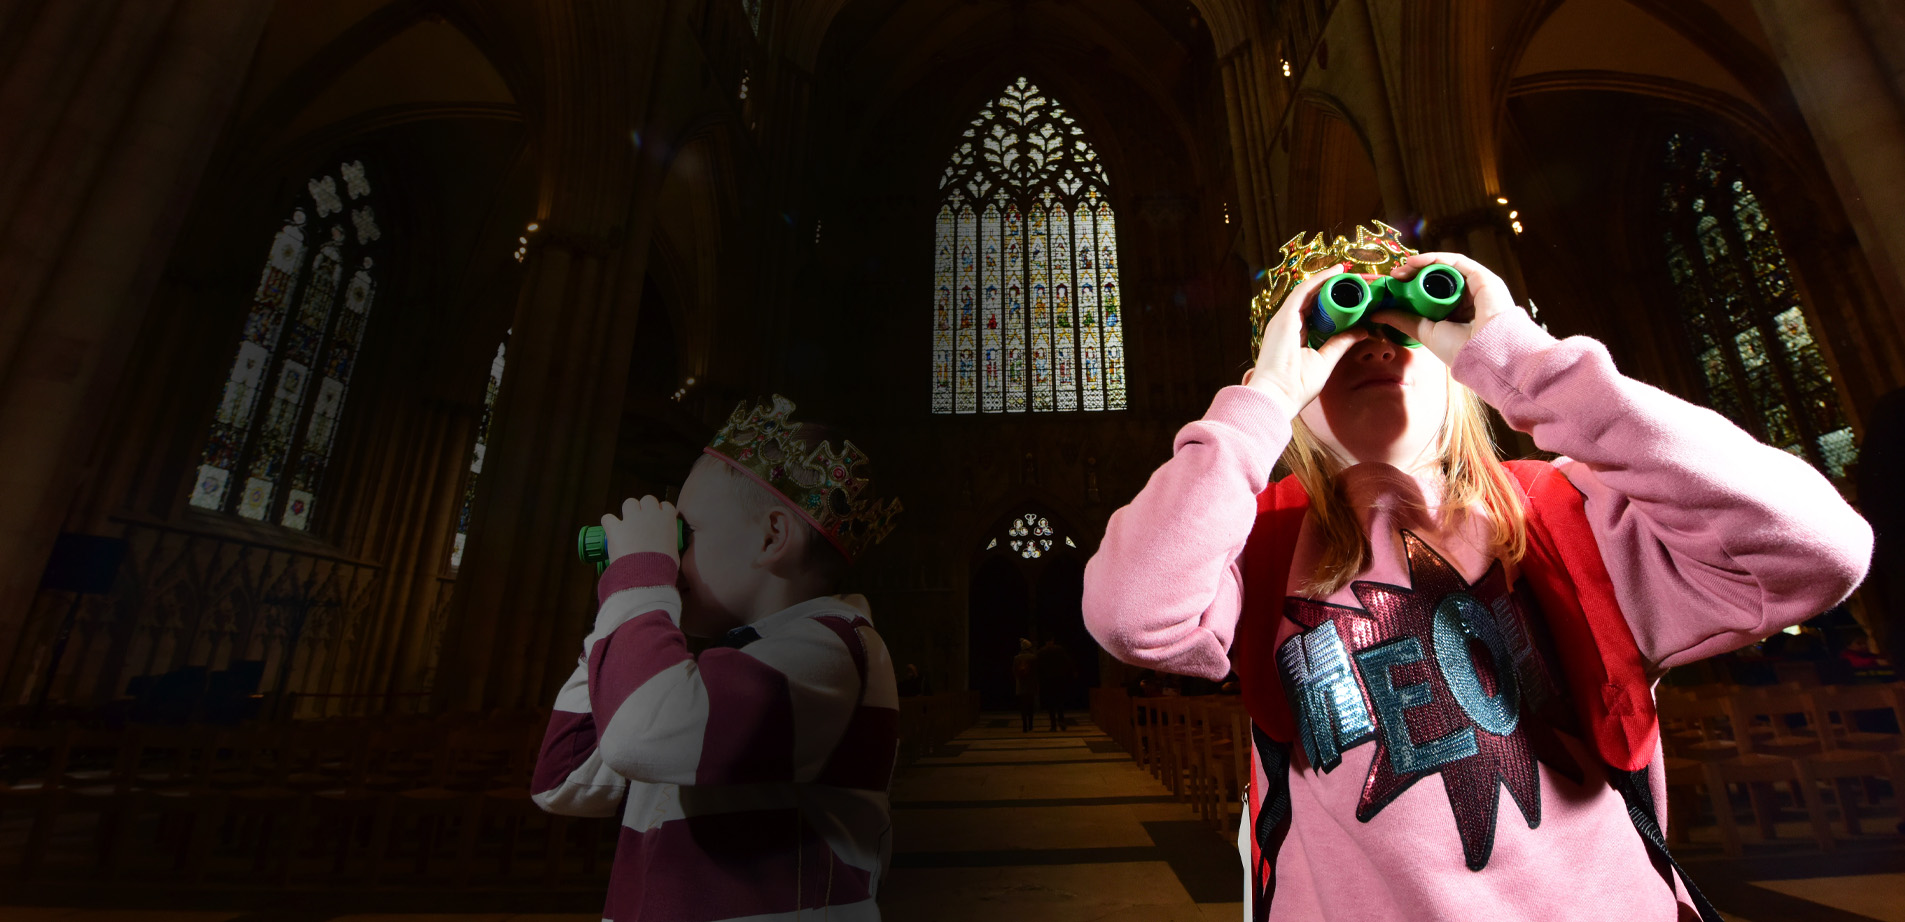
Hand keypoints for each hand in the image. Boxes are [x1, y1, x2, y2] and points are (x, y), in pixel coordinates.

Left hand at [601, 495, 678, 564]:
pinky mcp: (616, 528)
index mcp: (667, 520)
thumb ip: (670, 543)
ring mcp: (632, 519)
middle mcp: (650, 514)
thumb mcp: (674, 553)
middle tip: (643, 522)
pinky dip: (609, 523)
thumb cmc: (662, 567)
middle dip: (645, 509)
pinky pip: (608, 518)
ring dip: (628, 512)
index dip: (661, 512)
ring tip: (627, 524)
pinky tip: (611, 530)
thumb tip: (667, 548)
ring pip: (629, 503)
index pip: (666, 506)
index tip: (659, 519)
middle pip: (648, 500)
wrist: (646, 575)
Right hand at [1242, 264, 1363, 414]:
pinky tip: (1335, 273)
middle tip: (1351, 279)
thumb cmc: (1296, 386)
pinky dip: (1319, 280)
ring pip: (1307, 291)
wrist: (1276, 396)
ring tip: (1346, 272)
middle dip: (1330, 287)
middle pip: (1310, 299)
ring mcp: (1284, 320)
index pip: (1313, 312)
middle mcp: (1286, 324)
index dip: (1330, 301)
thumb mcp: (1325, 361)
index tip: (1349, 294)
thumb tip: (1361, 331)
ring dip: (1327, 280)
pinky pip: (1303, 291)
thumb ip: (1341, 344)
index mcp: (1293, 335)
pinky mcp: (1285, 318)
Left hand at [1370, 252, 1522, 366]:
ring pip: (1446, 267)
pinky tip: (1415, 262)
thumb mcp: (1424, 331)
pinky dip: (1434, 258)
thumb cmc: (1460, 349)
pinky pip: (1456, 261)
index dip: (1411, 285)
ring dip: (1421, 264)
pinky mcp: (1483, 277)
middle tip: (1394, 275)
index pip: (1432, 290)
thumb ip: (1403, 320)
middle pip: (1438, 277)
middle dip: (1414, 273)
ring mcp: (1476, 286)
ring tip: (1402, 269)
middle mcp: (1467, 297)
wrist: (1484, 354)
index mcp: (1456, 311)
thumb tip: (1376, 314)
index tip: (1391, 285)